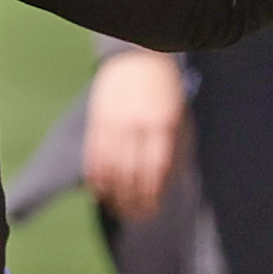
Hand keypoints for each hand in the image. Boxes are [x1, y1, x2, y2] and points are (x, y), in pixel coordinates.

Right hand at [83, 49, 188, 221]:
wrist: (138, 57)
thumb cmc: (165, 93)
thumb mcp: (179, 119)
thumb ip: (175, 150)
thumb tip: (166, 185)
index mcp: (164, 125)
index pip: (156, 169)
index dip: (152, 194)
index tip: (151, 210)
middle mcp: (138, 124)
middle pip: (132, 172)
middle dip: (132, 200)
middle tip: (133, 216)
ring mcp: (116, 121)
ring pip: (110, 167)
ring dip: (112, 194)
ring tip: (115, 209)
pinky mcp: (98, 119)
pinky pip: (94, 155)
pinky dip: (95, 176)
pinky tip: (97, 191)